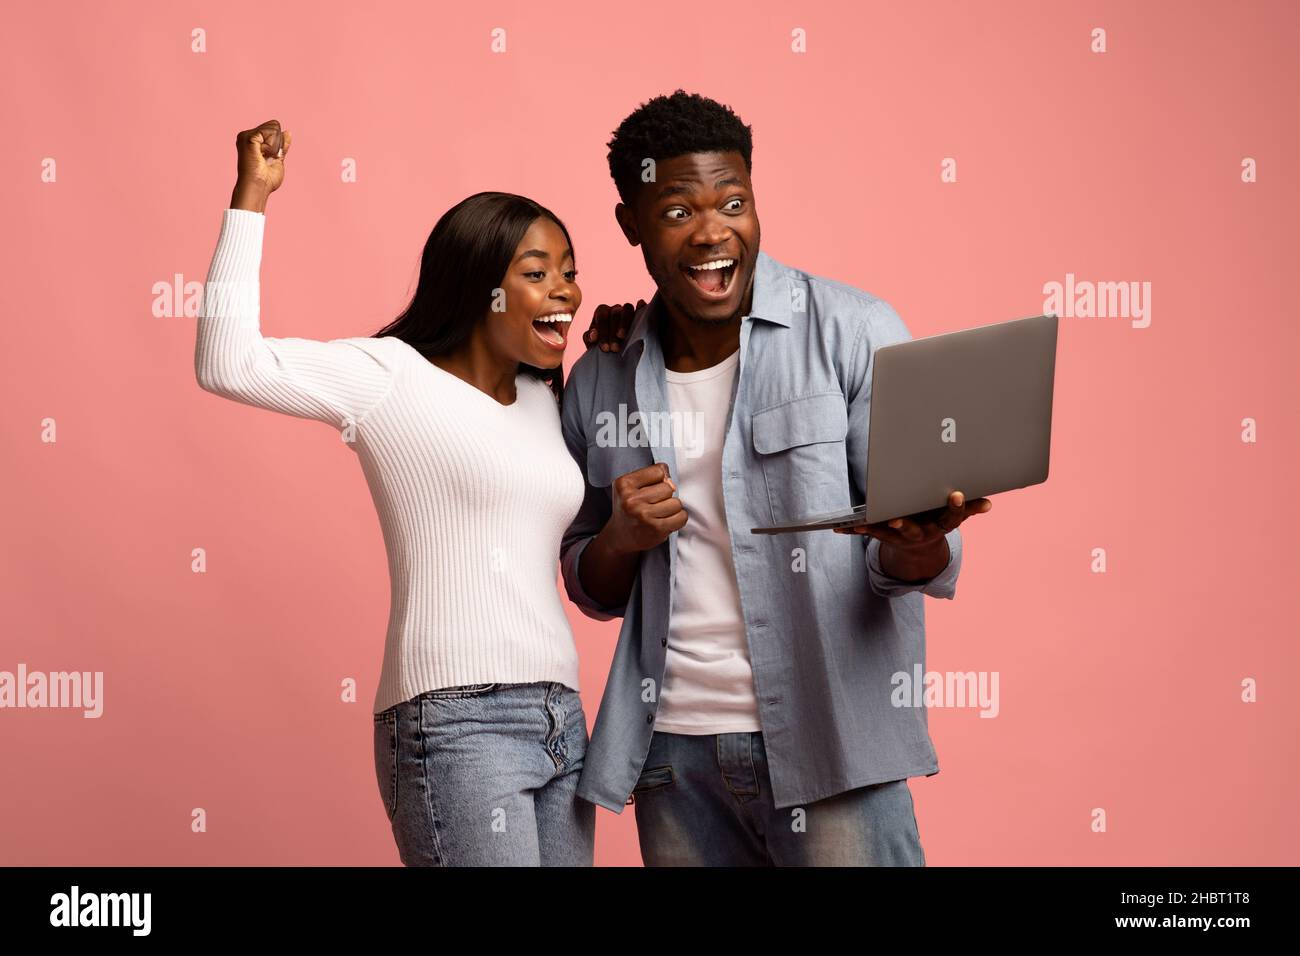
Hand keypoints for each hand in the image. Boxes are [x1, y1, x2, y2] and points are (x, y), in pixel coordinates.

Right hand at [230, 119, 291, 211]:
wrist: (257, 187)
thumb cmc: (266, 180)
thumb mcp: (278, 158)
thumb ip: (282, 145)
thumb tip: (288, 132)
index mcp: (252, 140)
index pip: (273, 130)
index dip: (278, 145)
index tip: (270, 159)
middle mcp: (247, 135)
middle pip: (274, 127)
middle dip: (277, 145)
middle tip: (267, 159)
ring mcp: (246, 135)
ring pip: (273, 128)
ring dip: (274, 147)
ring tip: (264, 158)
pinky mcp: (248, 137)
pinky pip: (270, 132)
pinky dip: (272, 147)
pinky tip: (263, 156)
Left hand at [582, 300, 644, 351]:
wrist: (615, 355)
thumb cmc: (603, 347)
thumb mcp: (593, 344)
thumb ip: (589, 338)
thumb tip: (593, 334)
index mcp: (602, 313)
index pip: (602, 317)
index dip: (603, 332)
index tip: (605, 348)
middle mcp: (615, 309)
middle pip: (614, 314)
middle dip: (613, 332)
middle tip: (614, 349)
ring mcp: (628, 311)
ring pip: (627, 308)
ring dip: (624, 323)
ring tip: (622, 337)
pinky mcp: (640, 314)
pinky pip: (641, 307)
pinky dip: (641, 307)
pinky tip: (640, 309)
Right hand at [600, 462, 687, 553]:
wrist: (620, 536)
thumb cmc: (628, 508)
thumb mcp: (630, 486)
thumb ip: (651, 477)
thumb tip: (671, 482)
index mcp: (624, 484)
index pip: (658, 470)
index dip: (659, 479)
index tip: (652, 487)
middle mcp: (631, 500)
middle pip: (668, 488)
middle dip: (665, 495)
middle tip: (653, 503)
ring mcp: (644, 515)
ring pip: (676, 503)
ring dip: (672, 508)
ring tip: (659, 513)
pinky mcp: (656, 529)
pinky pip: (682, 517)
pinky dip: (678, 519)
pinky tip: (665, 520)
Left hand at [832, 490, 990, 550]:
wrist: (922, 548)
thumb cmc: (938, 520)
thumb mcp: (955, 515)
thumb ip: (969, 508)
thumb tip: (988, 503)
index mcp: (941, 525)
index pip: (952, 517)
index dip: (956, 507)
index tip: (957, 494)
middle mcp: (921, 534)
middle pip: (913, 530)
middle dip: (904, 525)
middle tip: (896, 520)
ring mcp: (901, 536)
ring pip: (886, 533)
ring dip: (873, 528)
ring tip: (859, 524)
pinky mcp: (885, 536)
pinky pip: (869, 532)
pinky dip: (853, 529)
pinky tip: (839, 528)